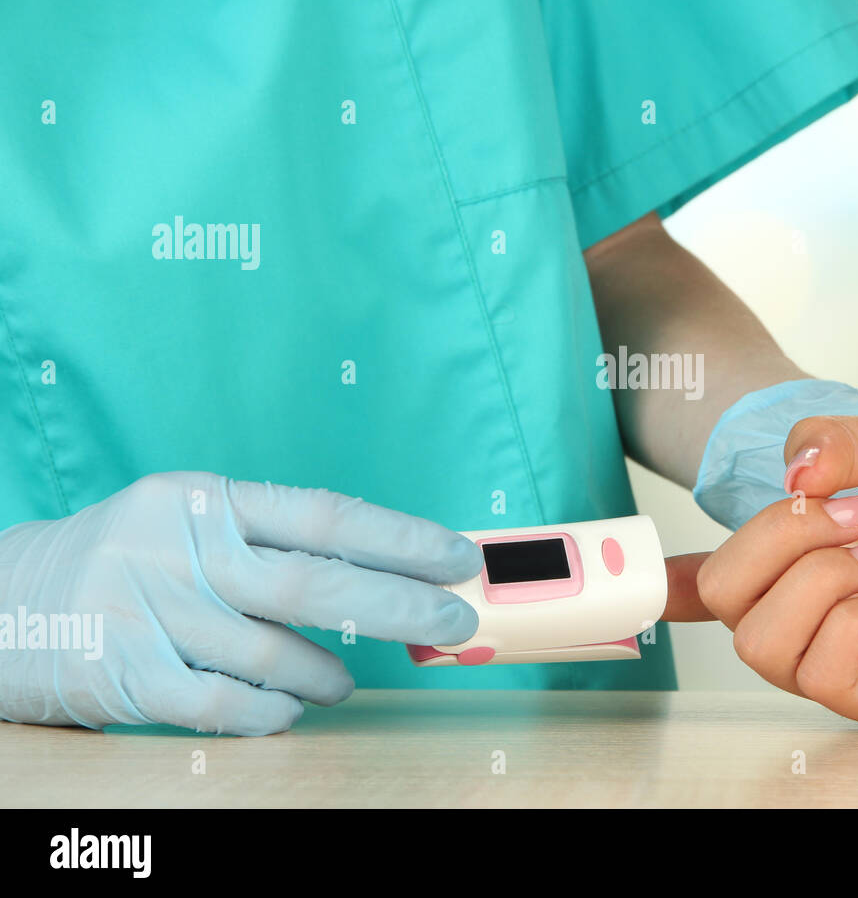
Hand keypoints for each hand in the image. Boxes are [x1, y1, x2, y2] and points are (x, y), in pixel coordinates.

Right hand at [0, 472, 482, 734]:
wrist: (9, 599)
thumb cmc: (132, 560)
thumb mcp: (193, 523)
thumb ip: (274, 543)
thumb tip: (388, 575)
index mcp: (207, 499)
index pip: (325, 514)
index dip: (401, 538)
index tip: (459, 557)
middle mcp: (180, 549)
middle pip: (314, 583)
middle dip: (398, 604)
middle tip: (453, 619)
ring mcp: (149, 612)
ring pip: (274, 653)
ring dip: (328, 673)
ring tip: (344, 682)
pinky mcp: (124, 673)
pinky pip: (225, 704)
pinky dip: (272, 712)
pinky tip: (290, 709)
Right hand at [690, 414, 857, 729]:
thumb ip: (838, 443)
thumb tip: (789, 478)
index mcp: (802, 553)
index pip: (706, 582)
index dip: (660, 579)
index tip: (652, 565)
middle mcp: (814, 608)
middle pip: (724, 596)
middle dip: (777, 538)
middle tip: (851, 514)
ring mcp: (850, 654)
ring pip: (759, 643)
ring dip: (817, 581)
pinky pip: (824, 676)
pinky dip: (853, 621)